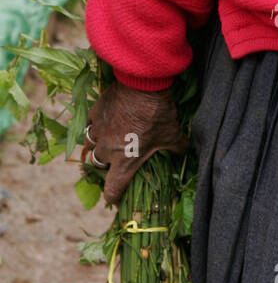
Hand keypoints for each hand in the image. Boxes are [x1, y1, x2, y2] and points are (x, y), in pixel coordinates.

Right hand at [86, 81, 188, 205]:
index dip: (113, 197)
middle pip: (99, 165)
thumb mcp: (172, 134)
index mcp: (124, 162)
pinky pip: (89, 125)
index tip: (116, 198)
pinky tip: (103, 123)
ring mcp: (98, 131)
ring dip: (97, 146)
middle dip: (106, 165)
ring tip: (107, 142)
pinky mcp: (94, 113)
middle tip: (116, 160)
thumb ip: (177, 147)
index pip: (112, 189)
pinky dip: (94, 127)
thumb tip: (184, 151)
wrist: (141, 85)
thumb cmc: (157, 115)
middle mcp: (106, 150)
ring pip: (90, 146)